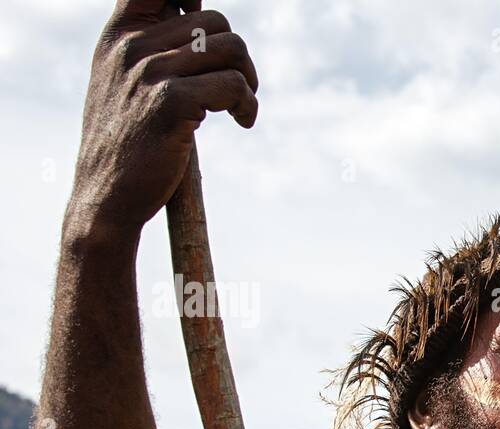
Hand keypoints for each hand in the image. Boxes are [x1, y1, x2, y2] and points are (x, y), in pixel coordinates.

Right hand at [66, 1, 257, 242]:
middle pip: (215, 21)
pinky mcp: (170, 103)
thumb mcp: (125, 81)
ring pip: (231, 49)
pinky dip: (248, 104)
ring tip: (241, 108)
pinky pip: (232, 84)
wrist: (107, 196)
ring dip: (249, 81)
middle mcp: (131, 46)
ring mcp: (149, 72)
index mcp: (120, 34)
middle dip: (238, 56)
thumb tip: (198, 16)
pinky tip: (243, 122)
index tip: (205, 26)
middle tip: (237, 89)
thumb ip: (154, 46)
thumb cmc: (127, 142)